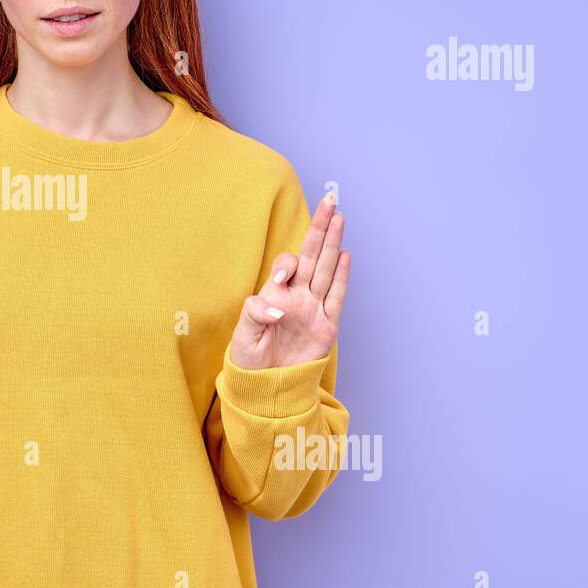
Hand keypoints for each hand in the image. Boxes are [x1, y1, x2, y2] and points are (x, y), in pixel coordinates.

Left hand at [228, 192, 350, 370]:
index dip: (286, 266)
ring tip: (339, 216)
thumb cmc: (250, 359)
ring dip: (333, 243)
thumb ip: (256, 313)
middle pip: (311, 255)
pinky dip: (341, 276)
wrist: (266, 387)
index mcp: (274, 294)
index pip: (285, 267)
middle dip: (319, 228)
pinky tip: (345, 254)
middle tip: (329, 200)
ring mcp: (313, 310)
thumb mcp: (243, 336)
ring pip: (326, 269)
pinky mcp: (326, 327)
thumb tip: (279, 305)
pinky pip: (336, 297)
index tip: (283, 279)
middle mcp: (296, 296)